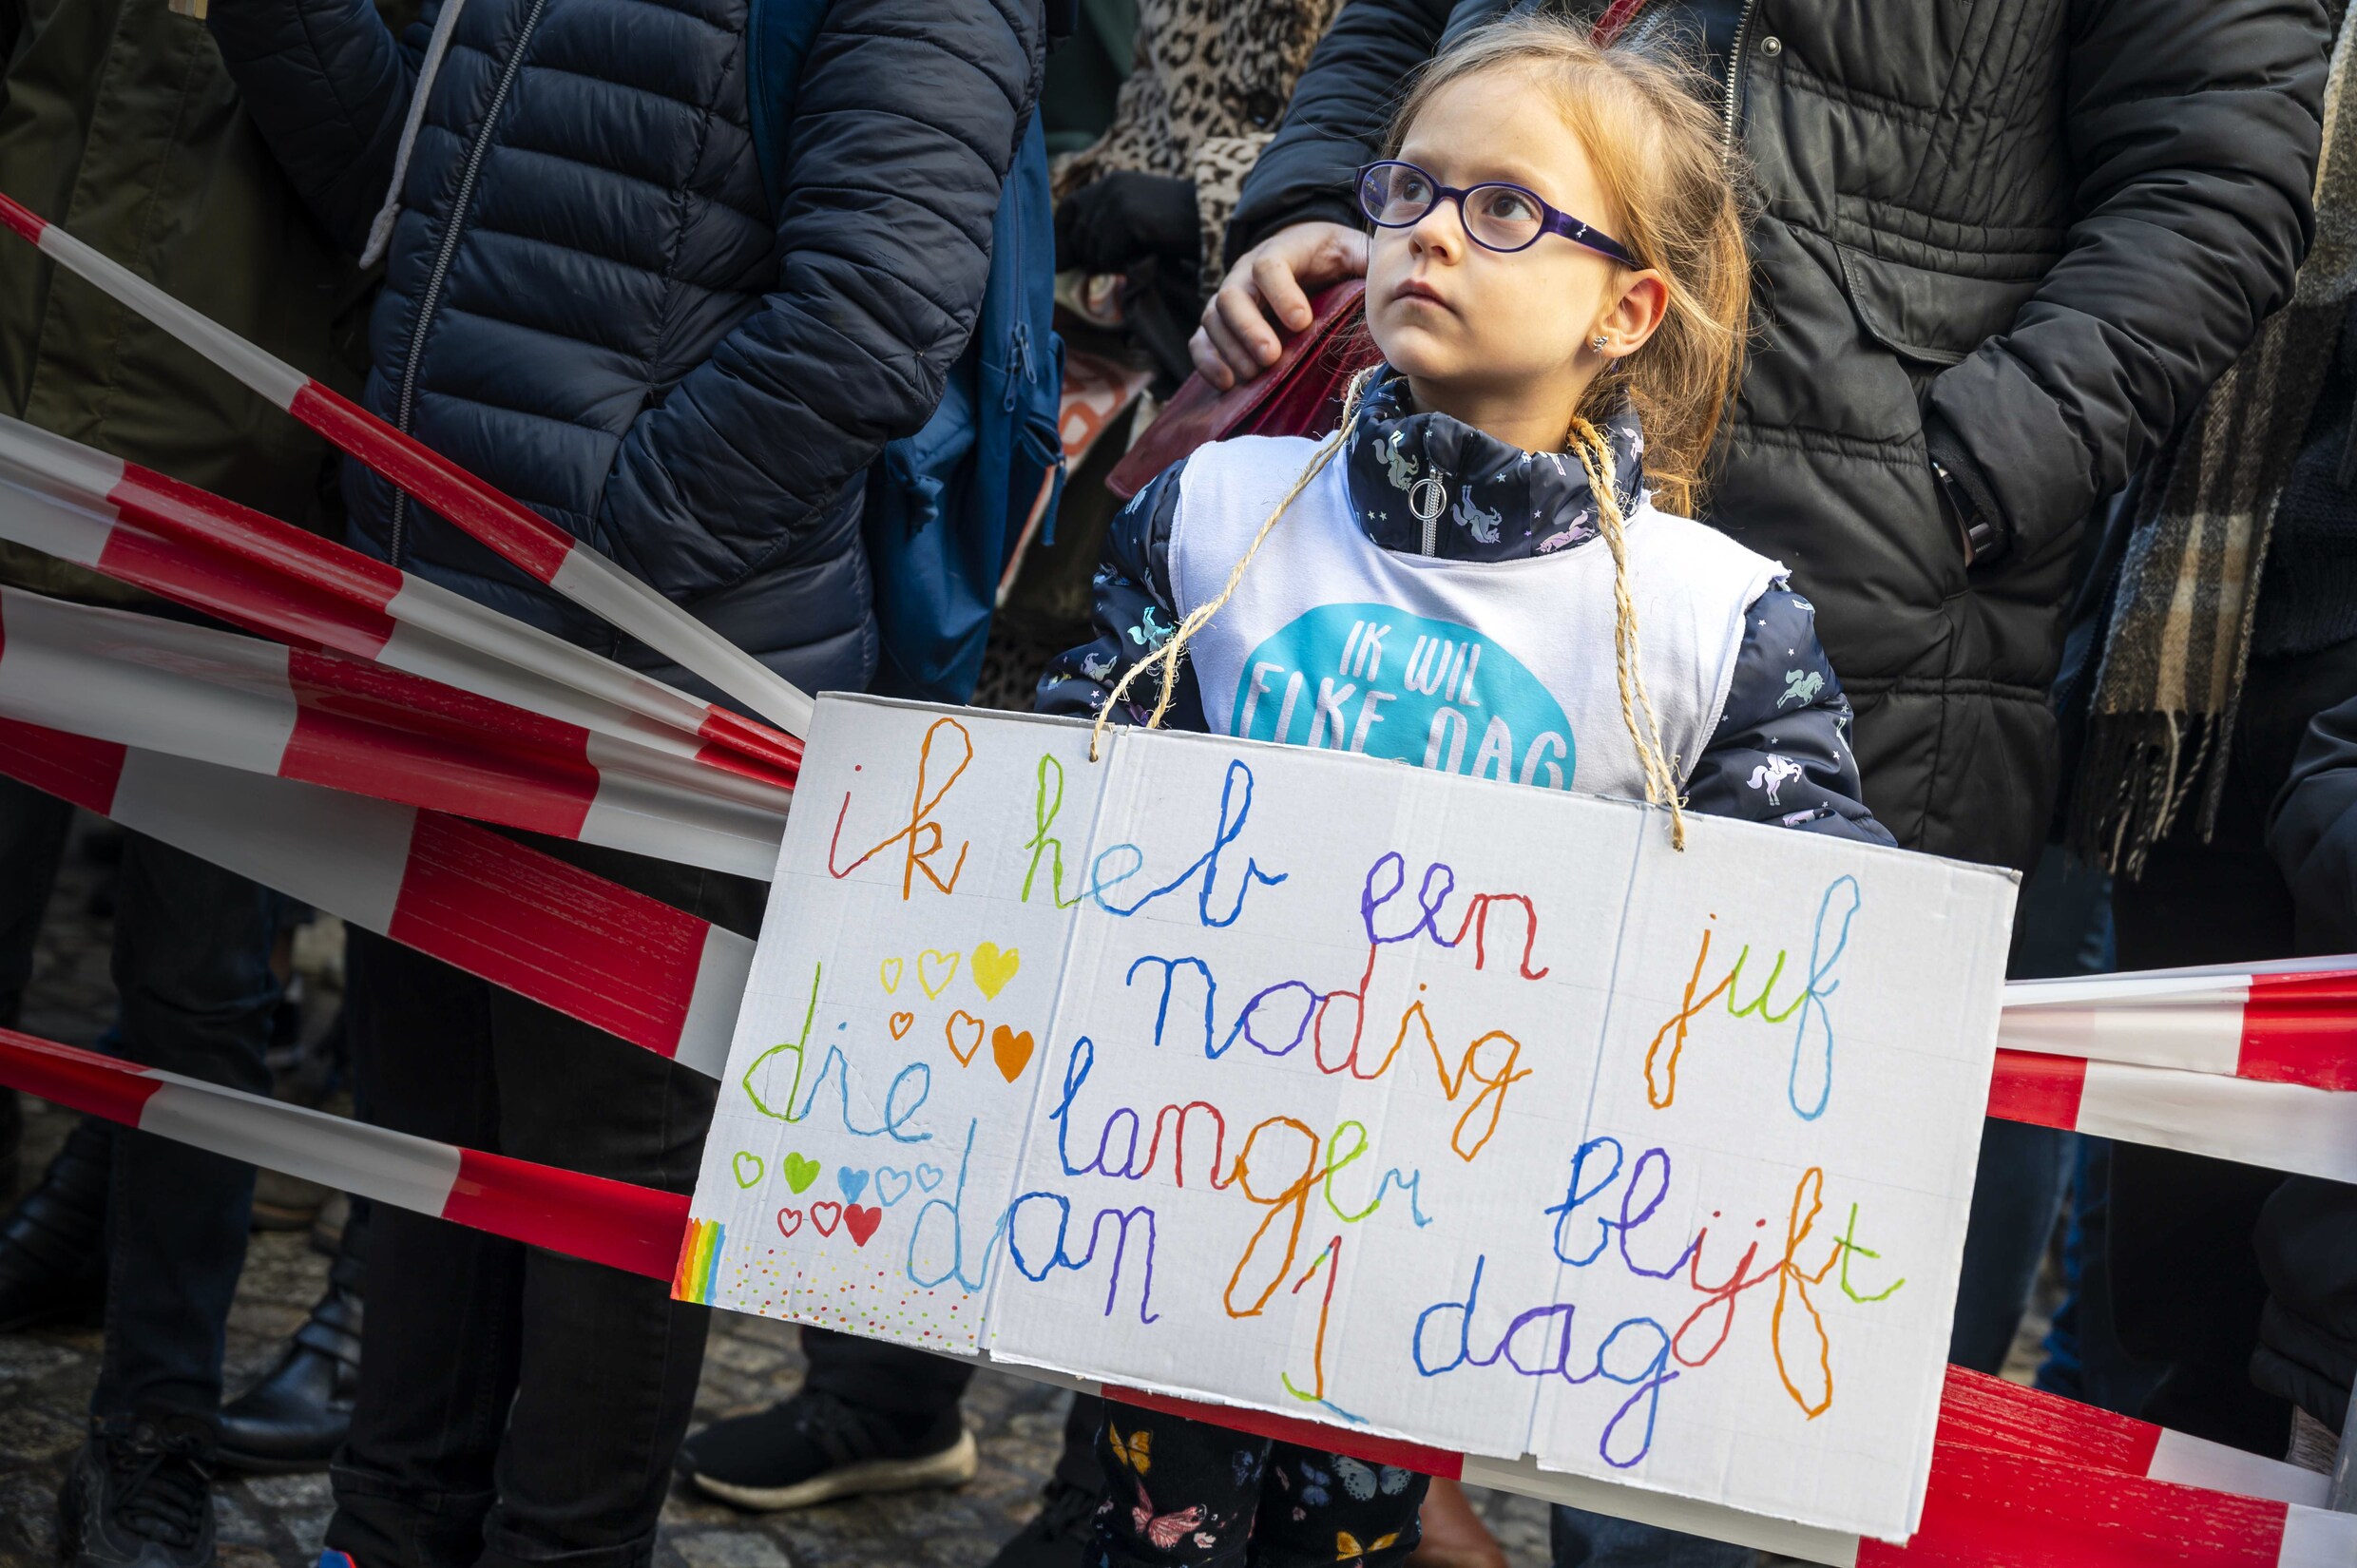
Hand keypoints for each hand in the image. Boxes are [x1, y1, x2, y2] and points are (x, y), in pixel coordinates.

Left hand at [1054, 171, 1200, 273]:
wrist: (1214, 222)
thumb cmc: (1180, 229)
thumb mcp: (1138, 222)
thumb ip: (1107, 229)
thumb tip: (1069, 259)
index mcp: (1112, 182)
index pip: (1068, 208)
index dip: (1062, 235)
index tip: (1064, 261)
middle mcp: (1109, 186)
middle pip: (1078, 234)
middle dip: (1090, 256)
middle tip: (1120, 262)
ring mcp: (1117, 201)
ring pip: (1092, 249)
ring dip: (1112, 262)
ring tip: (1139, 254)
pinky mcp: (1127, 218)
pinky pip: (1108, 257)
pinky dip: (1124, 264)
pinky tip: (1146, 255)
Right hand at [1188, 221, 1368, 389]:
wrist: (1306, 258)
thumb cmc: (1333, 260)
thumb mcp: (1353, 251)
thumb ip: (1366, 260)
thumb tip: (1393, 280)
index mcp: (1282, 251)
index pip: (1269, 265)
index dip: (1281, 294)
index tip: (1302, 322)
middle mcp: (1246, 272)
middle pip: (1231, 295)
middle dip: (1249, 329)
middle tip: (1271, 357)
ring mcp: (1230, 299)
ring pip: (1212, 319)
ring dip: (1230, 350)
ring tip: (1255, 375)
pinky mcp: (1220, 324)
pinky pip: (1200, 340)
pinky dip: (1208, 363)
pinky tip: (1229, 384)